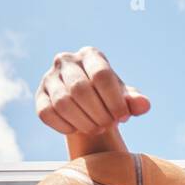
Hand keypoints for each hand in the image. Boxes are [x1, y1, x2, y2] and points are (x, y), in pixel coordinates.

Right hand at [35, 47, 150, 135]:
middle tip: (108, 125)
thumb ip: (135, 101)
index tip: (123, 117)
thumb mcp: (125, 99)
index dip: (114, 101)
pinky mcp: (40, 96)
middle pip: (80, 90)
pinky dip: (65, 126)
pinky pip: (47, 114)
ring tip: (96, 128)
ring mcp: (49, 77)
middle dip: (98, 114)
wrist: (89, 108)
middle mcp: (66, 61)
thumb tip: (143, 105)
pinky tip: (77, 129)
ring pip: (63, 103)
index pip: (101, 75)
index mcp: (90, 55)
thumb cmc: (110, 100)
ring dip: (83, 122)